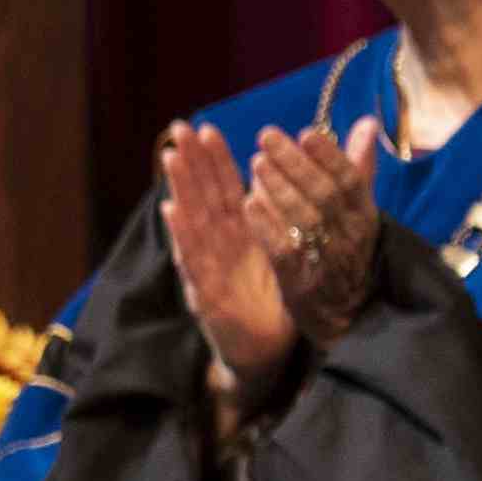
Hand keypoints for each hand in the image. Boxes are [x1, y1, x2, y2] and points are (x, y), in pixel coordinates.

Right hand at [156, 119, 294, 391]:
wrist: (268, 352)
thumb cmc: (277, 298)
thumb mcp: (292, 250)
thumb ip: (302, 212)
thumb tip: (310, 177)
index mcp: (241, 235)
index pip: (226, 190)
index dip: (216, 160)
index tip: (207, 128)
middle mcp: (220, 246)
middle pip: (203, 197)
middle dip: (191, 162)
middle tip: (180, 128)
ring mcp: (209, 268)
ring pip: (193, 221)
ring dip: (180, 187)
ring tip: (172, 157)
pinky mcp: (206, 294)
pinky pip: (192, 260)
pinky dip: (181, 234)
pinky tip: (172, 211)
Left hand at [246, 126, 383, 345]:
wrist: (344, 316)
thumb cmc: (346, 252)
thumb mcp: (358, 213)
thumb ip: (358, 169)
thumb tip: (367, 124)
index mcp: (365, 217)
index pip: (351, 180)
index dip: (330, 155)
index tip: (305, 132)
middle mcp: (350, 237)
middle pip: (325, 194)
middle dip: (295, 163)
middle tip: (267, 137)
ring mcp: (326, 260)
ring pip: (304, 219)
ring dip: (279, 188)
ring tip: (256, 163)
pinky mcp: (300, 281)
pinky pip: (284, 249)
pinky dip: (266, 225)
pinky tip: (247, 203)